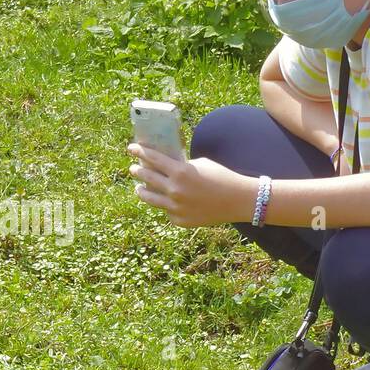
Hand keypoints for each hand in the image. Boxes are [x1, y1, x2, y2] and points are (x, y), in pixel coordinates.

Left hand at [127, 143, 255, 226]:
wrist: (239, 200)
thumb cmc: (221, 177)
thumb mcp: (199, 164)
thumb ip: (180, 166)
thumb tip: (164, 166)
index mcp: (180, 172)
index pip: (152, 159)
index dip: (139, 152)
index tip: (131, 148)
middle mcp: (174, 190)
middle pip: (147, 178)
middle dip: (138, 171)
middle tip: (134, 168)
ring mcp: (176, 208)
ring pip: (150, 199)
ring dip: (142, 191)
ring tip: (139, 188)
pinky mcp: (180, 220)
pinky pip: (168, 211)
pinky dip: (167, 205)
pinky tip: (167, 201)